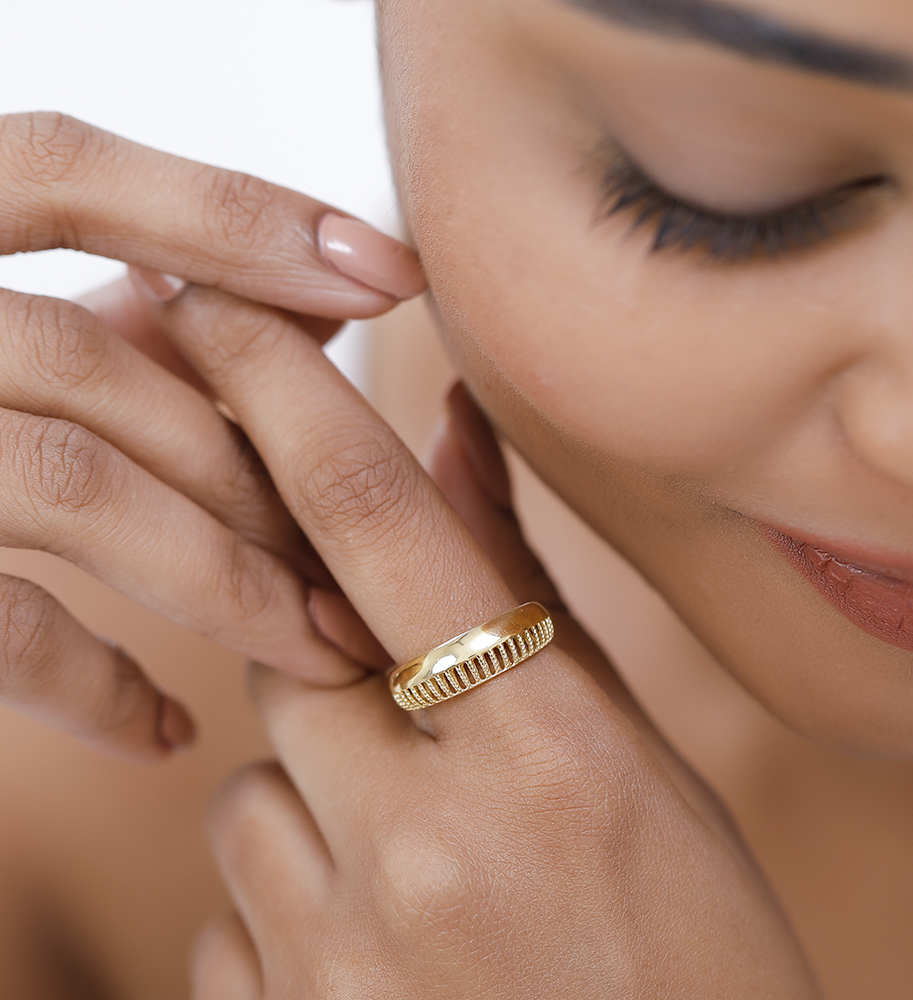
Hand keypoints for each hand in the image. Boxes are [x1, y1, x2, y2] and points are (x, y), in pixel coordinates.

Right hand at [0, 113, 422, 759]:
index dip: (234, 213)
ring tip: (321, 651)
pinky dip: (97, 685)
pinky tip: (170, 730)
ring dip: (226, 579)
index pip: (64, 170)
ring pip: (72, 484)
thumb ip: (137, 309)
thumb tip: (321, 297)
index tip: (393, 272)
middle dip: (259, 470)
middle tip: (371, 565)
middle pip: (98, 363)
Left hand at [145, 287, 820, 996]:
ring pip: (256, 781)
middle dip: (317, 629)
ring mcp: (340, 953)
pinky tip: (392, 937)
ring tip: (429, 854)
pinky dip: (298, 887)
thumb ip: (521, 583)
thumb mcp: (632, 749)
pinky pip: (236, 899)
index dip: (284, 394)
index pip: (374, 523)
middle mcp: (430, 846)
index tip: (218, 300)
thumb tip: (447, 427)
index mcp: (551, 750)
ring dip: (321, 782)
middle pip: (286, 643)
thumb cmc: (688, 937)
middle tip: (399, 672)